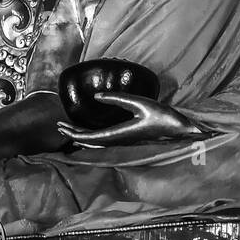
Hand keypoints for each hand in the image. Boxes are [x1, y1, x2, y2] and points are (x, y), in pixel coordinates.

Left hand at [56, 93, 201, 147]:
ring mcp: (122, 142)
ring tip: (68, 128)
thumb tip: (96, 96)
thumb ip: (117, 98)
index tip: (60, 126)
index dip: (72, 133)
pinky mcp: (126, 140)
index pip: (88, 138)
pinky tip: (87, 133)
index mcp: (118, 135)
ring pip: (95, 143)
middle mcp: (117, 142)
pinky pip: (103, 141)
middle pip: (88, 143)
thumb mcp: (140, 102)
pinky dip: (90, 137)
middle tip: (59, 125)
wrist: (180, 130)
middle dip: (72, 135)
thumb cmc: (163, 116)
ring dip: (80, 136)